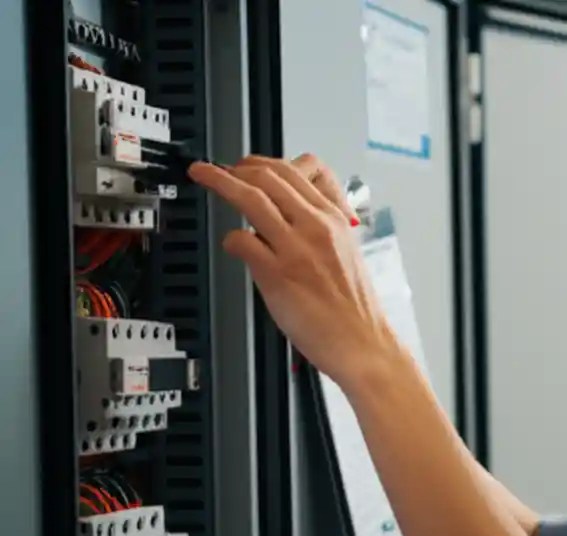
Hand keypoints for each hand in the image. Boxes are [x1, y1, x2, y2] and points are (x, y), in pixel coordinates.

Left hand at [190, 154, 400, 387]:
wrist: (362, 341)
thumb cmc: (354, 307)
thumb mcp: (346, 251)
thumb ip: (318, 227)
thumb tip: (286, 215)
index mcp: (334, 219)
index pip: (297, 170)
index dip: (263, 162)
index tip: (247, 165)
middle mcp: (316, 226)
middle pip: (269, 176)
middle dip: (236, 166)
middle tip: (219, 169)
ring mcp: (295, 248)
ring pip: (251, 197)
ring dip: (220, 181)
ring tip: (203, 176)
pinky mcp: (277, 273)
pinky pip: (242, 240)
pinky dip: (230, 239)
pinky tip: (232, 246)